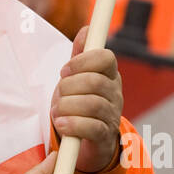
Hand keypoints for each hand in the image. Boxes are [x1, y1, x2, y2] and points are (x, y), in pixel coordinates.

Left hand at [50, 26, 121, 173]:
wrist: (85, 143)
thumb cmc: (79, 104)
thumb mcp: (77, 78)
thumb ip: (80, 56)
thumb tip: (87, 29)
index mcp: (110, 75)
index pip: (106, 58)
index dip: (83, 61)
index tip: (64, 71)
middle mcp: (115, 94)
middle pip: (95, 81)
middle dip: (69, 87)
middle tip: (59, 94)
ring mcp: (112, 116)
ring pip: (92, 104)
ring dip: (67, 107)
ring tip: (57, 112)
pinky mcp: (105, 137)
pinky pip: (92, 127)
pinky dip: (73, 124)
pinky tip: (62, 124)